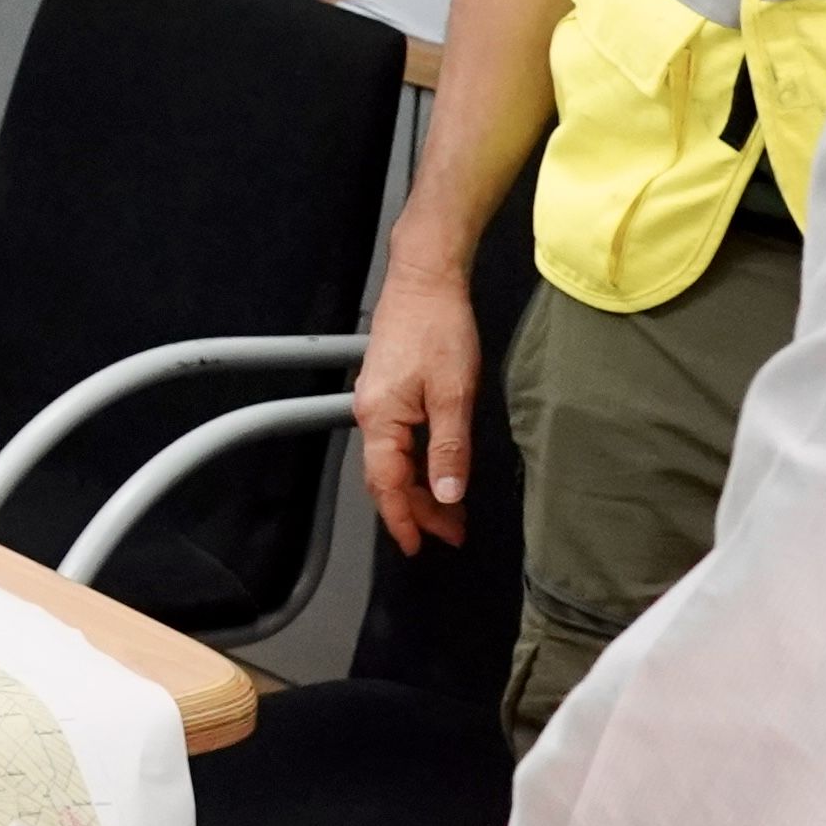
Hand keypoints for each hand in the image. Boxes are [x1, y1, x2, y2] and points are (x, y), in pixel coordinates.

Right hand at [351, 250, 488, 555]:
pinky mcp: (389, 389)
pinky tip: (438, 466)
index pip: (387, 486)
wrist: (425, 279)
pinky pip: (397, 440)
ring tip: (450, 508)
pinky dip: (417, 462)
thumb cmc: (438, 326)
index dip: (404, 520)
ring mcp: (376, 401)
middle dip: (418, 510)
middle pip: (387, 478)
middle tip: (451, 532)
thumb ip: (450, 448)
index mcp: (381, 419)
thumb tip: (448, 493)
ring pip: (393, 460)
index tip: (420, 546)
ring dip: (420, 487)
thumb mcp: (454, 393)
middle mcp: (371, 413)